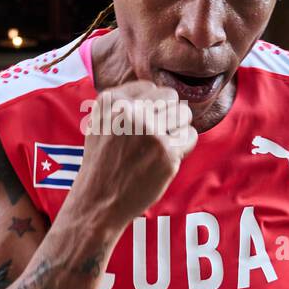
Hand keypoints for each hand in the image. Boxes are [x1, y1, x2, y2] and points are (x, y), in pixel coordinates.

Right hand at [70, 81, 196, 227]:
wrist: (97, 200)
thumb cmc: (102, 162)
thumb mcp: (99, 123)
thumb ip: (122, 103)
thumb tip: (159, 91)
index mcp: (111, 102)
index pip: (151, 88)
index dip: (153, 106)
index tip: (145, 124)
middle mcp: (130, 113)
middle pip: (171, 97)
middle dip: (169, 114)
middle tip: (158, 134)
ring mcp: (149, 132)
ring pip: (184, 114)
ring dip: (179, 128)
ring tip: (163, 144)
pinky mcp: (166, 153)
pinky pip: (190, 136)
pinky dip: (184, 147)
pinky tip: (167, 157)